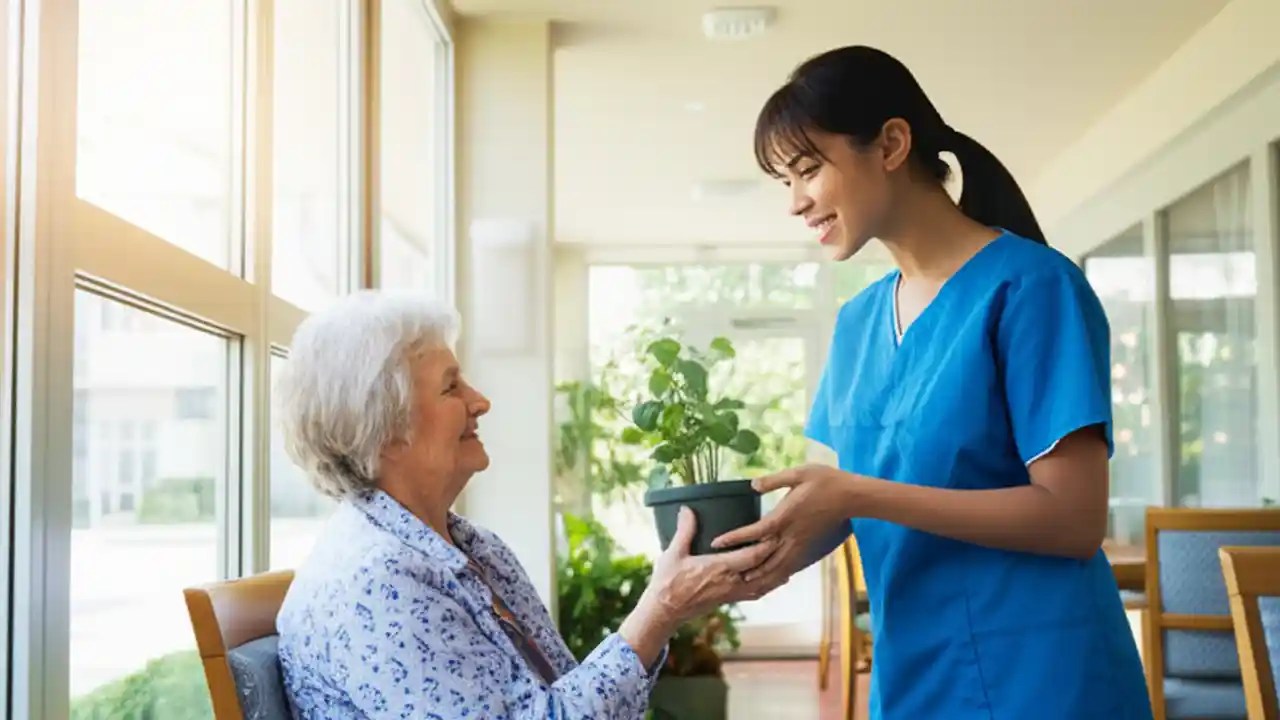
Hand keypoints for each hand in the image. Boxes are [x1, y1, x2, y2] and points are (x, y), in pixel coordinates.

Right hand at [619, 507, 777, 664]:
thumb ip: (684, 531)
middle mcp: (730, 582)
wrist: (664, 612)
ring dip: (776, 572)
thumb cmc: (667, 582)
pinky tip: (773, 579)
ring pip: (762, 584)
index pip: (751, 556)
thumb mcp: (673, 553)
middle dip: (776, 556)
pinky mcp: (729, 599)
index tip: (777, 531)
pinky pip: (754, 593)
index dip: (766, 545)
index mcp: (719, 568)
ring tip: (788, 559)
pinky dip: (767, 585)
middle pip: (763, 570)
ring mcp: (731, 593)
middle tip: (788, 541)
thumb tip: (687, 509)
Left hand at [710, 464, 854, 591]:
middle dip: (744, 567)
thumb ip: (774, 480)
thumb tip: (752, 485)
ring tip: (745, 584)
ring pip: (778, 566)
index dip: (736, 538)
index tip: (717, 543)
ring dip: (761, 576)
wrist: (852, 496)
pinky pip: (791, 565)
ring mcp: (801, 543)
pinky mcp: (808, 546)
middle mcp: (791, 534)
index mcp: (785, 516)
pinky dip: (779, 575)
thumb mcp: (798, 473)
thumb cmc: (826, 480)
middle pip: (764, 557)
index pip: (756, 531)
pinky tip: (772, 580)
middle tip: (725, 575)